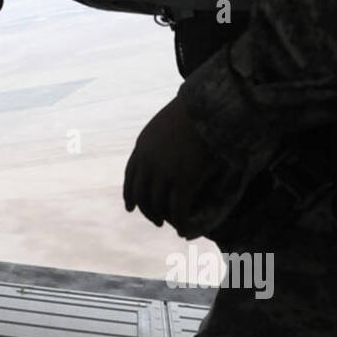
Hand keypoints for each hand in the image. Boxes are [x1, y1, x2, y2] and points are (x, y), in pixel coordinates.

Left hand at [124, 96, 222, 233]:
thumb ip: (158, 140)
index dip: (129, 195)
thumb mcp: (164, 124)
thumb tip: (163, 147)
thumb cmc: (192, 112)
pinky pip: (178, 209)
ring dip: (162, 217)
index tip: (130, 208)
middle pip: (142, 195)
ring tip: (169, 224)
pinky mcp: (184, 181)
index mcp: (142, 148)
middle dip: (147, 211)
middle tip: (155, 220)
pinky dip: (180, 221)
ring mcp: (165, 173)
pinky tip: (183, 228)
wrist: (207, 108)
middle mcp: (149, 163)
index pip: (130, 178)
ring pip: (158, 205)